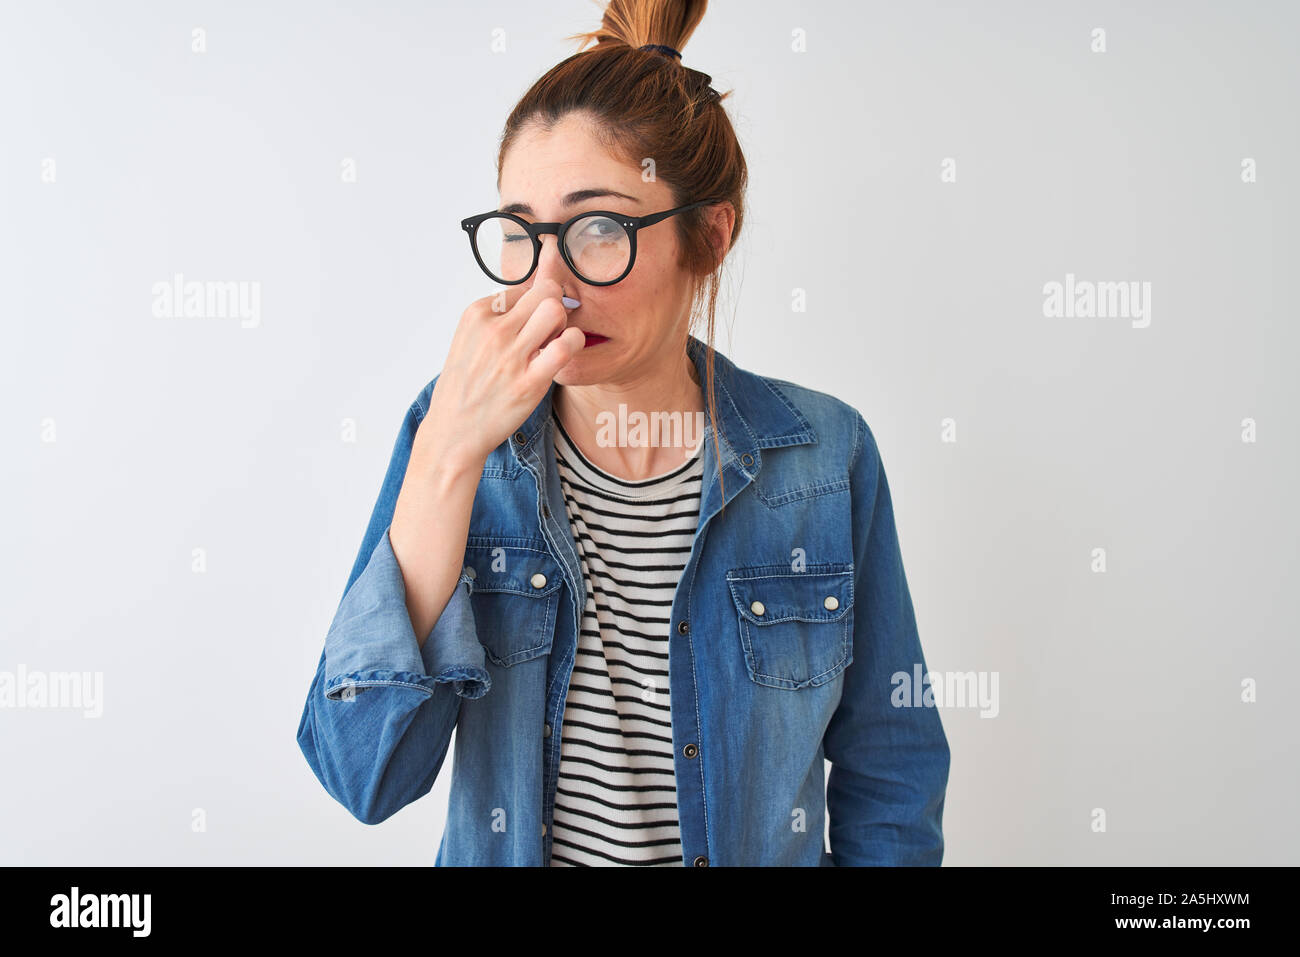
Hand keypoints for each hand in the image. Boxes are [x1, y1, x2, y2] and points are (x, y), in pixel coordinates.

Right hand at [415, 277, 584, 466]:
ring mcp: (511, 355)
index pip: (524, 286)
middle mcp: (493, 330)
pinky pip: (564, 347)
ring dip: (564, 325)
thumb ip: (495, 318)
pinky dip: (573, 345)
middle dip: (553, 306)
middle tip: (549, 330)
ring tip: (554, 343)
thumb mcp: (468, 340)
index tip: (530, 324)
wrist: (453, 431)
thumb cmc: (465, 388)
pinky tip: (564, 355)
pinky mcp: (529, 382)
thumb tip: (529, 297)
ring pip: (556, 311)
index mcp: (476, 314)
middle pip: (544, 291)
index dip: (534, 304)